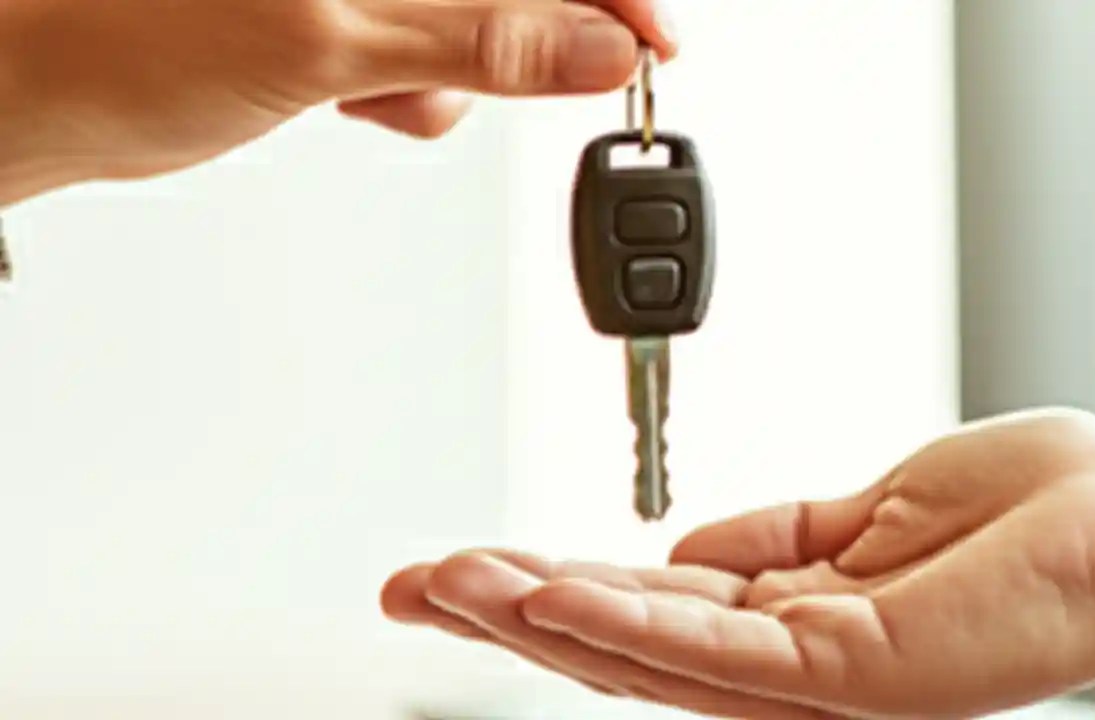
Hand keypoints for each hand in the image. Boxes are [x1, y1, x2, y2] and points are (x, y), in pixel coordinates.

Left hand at [0, 0, 674, 204]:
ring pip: (471, 23)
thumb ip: (478, 39)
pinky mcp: (339, 13)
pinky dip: (412, 92)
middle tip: (496, 84)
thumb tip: (593, 47)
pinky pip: (425, 53)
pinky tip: (359, 101)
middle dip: (518, 36)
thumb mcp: (327, 39)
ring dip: (453, 77)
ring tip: (376, 95)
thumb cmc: (120, 32)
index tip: (651, 44)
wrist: (33, 94)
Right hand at [382, 409, 1094, 718]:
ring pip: (645, 655)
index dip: (544, 584)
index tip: (464, 559)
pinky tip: (549, 596)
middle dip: (507, 610)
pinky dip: (623, 621)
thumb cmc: (1026, 517)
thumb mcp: (859, 513)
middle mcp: (786, 662)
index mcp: (786, 618)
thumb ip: (765, 538)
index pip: (640, 607)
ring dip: (539, 616)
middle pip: (620, 642)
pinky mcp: (848, 669)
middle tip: (412, 582)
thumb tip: (679, 549)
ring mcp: (813, 676)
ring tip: (449, 583)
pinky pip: (714, 649)